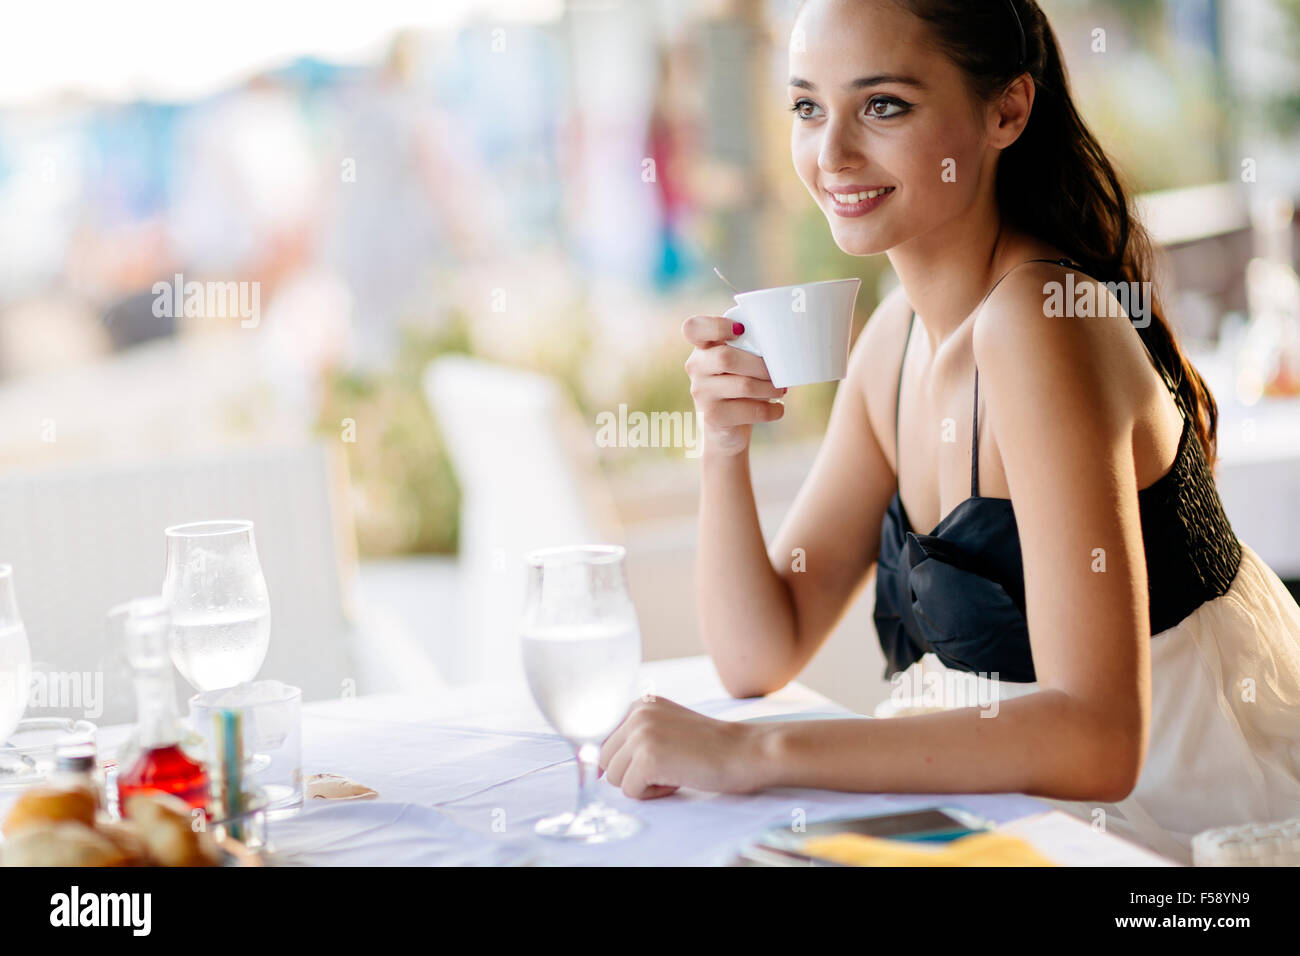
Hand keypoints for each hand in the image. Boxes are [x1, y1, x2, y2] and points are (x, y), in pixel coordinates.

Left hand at [598, 696, 770, 798]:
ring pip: (613, 777)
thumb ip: (635, 735)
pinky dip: (652, 794)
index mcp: (639, 704)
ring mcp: (641, 734)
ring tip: (673, 771)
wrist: (743, 751)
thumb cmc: (709, 746)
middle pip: (605, 759)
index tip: (648, 763)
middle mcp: (636, 713)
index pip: (604, 739)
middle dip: (630, 772)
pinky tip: (677, 780)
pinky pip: (630, 791)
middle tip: (667, 768)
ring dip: (641, 784)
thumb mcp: (667, 726)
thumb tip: (596, 763)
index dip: (621, 759)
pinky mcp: (648, 758)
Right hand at [682, 315, 786, 456]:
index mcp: (703, 346)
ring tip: (780, 390)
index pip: (693, 328)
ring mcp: (701, 393)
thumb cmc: (740, 383)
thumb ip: (751, 343)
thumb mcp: (741, 359)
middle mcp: (696, 367)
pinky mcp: (713, 417)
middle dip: (761, 366)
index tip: (740, 330)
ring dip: (770, 388)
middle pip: (726, 357)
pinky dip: (772, 409)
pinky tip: (777, 408)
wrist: (727, 428)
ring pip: (744, 385)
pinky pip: (751, 410)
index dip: (716, 326)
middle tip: (777, 373)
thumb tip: (788, 338)